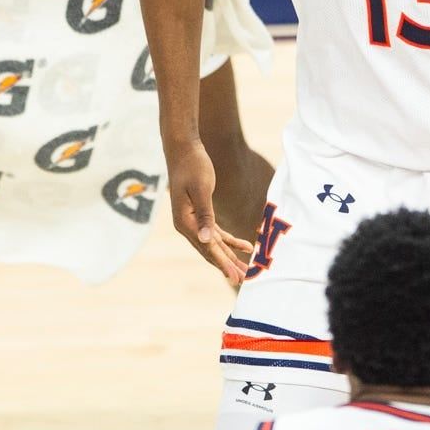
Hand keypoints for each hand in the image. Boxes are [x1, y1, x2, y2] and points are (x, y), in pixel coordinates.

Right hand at [168, 137, 251, 285]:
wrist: (183, 149)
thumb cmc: (192, 166)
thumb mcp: (201, 189)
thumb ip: (205, 215)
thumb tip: (207, 240)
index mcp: (185, 222)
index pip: (207, 248)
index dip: (223, 264)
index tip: (235, 278)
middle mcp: (187, 225)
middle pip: (210, 251)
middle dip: (228, 266)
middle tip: (245, 280)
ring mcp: (192, 221)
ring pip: (214, 245)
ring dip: (230, 257)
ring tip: (246, 271)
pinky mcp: (200, 214)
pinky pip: (216, 233)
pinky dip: (230, 241)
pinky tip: (245, 247)